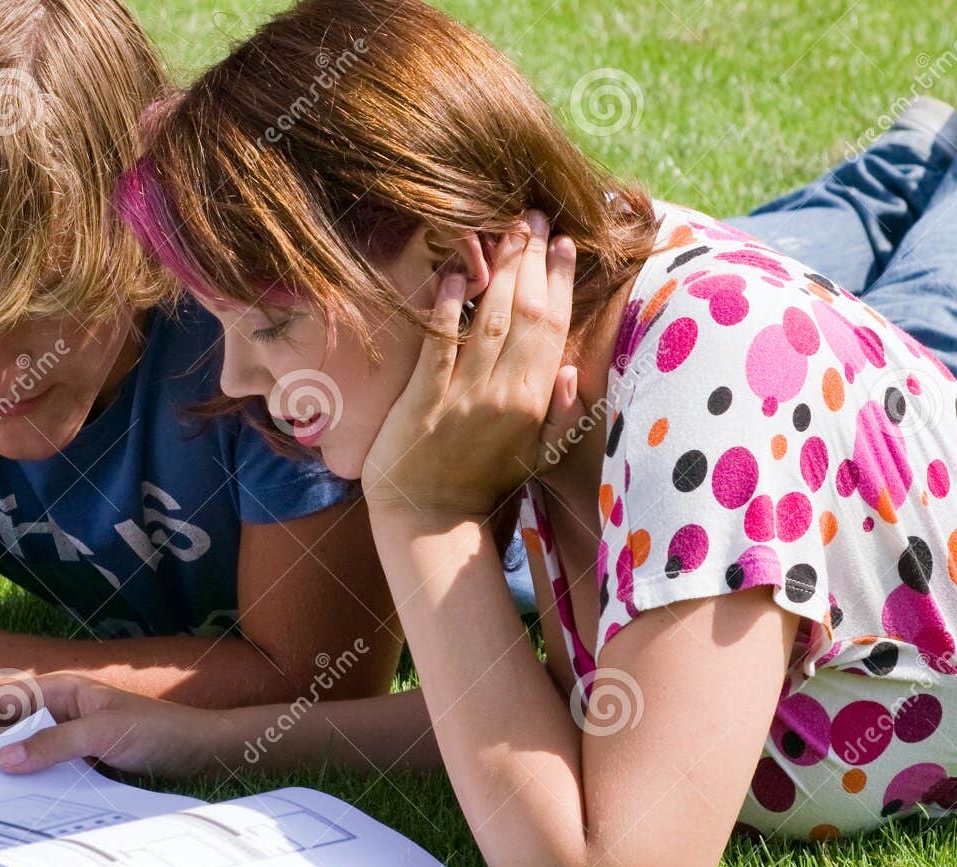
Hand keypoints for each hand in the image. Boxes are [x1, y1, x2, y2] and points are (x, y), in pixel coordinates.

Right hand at [0, 672, 223, 778]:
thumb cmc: (158, 731)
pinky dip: (26, 782)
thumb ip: (54, 743)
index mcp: (59, 688)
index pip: (0, 699)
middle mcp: (57, 708)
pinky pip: (41, 767)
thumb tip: (3, 760)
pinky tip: (22, 804)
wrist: (198, 751)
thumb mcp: (104, 734)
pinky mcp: (76, 759)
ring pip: (19, 748)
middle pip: (2, 724)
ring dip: (2, 769)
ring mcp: (66, 734)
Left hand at [361, 211, 581, 520]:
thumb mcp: (540, 455)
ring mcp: (463, 395)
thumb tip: (577, 371)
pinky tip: (457, 272)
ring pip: (489, 319)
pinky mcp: (424, 401)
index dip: (562, 280)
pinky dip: (450, 307)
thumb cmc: (486, 481)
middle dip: (533, 258)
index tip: (565, 242)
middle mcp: (505, 393)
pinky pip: (440, 346)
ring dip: (500, 269)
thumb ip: (565, 415)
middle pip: (527, 312)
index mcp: (536, 401)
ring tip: (506, 228)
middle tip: (535, 215)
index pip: (555, 326)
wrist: (430, 517)